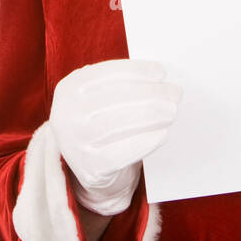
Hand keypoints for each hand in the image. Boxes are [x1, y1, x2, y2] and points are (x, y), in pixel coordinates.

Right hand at [50, 59, 181, 215]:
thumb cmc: (103, 123)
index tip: (160, 72)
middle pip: (113, 99)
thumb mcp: (101, 98)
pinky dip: (144, 142)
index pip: (104, 74)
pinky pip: (119, 154)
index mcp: (69, 89)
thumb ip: (123, 85)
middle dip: (149, 94)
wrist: (92, 168)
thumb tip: (159, 80)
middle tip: (175, 93)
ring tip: (171, 112)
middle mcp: (65, 115)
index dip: (136, 71)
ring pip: (116, 124)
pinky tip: (161, 134)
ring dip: (150, 116)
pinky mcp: (89, 169)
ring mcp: (74, 143)